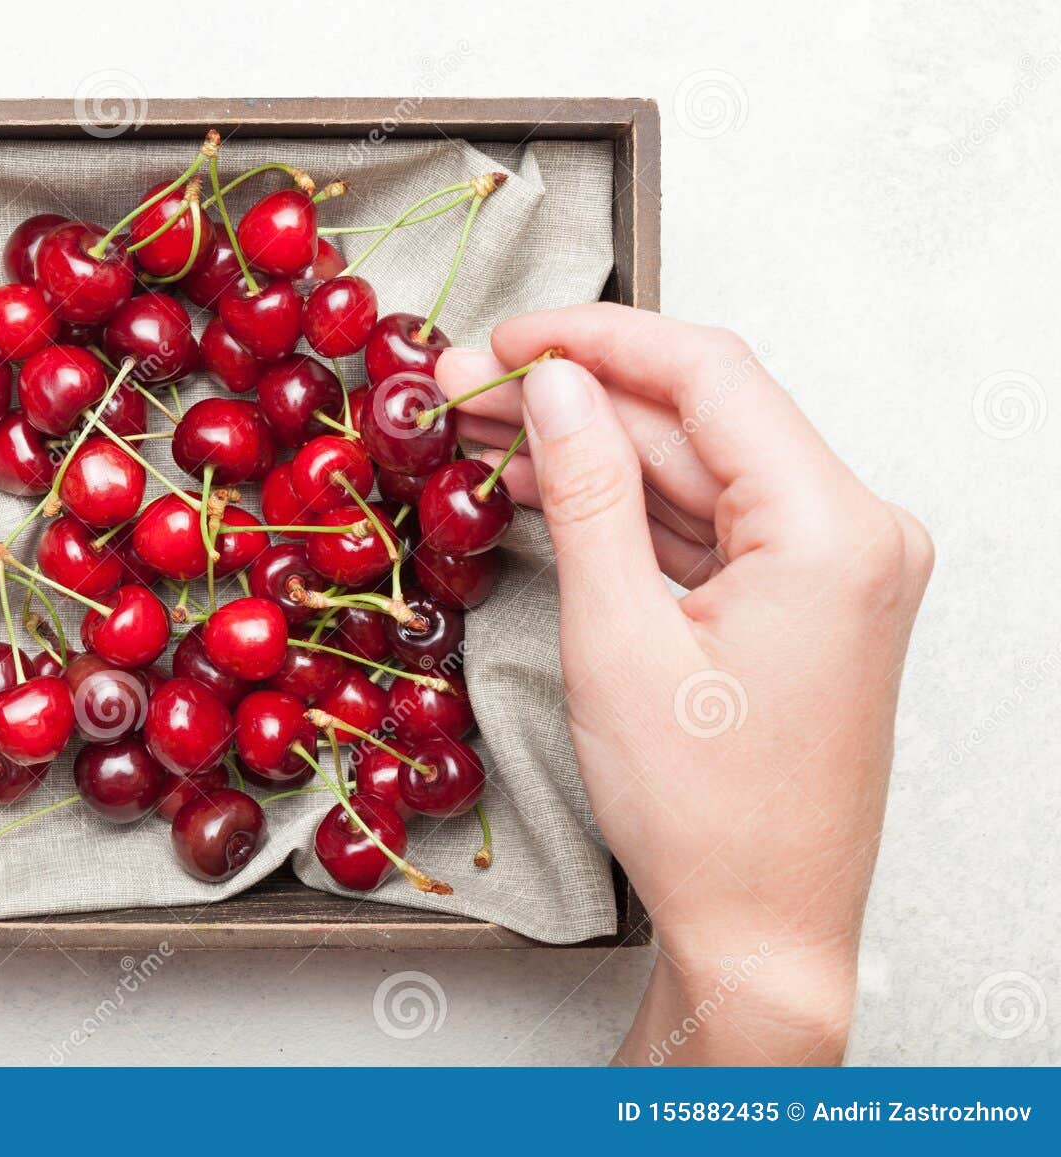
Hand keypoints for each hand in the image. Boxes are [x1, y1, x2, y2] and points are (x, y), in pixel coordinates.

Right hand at [436, 305, 931, 1064]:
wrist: (761, 927)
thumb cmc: (705, 815)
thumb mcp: (618, 640)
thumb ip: (585, 493)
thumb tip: (554, 387)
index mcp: (832, 530)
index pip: (708, 374)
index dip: (595, 339)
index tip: (506, 339)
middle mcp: (855, 532)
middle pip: (700, 419)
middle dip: (579, 400)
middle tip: (467, 393)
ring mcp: (835, 566)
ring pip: (699, 468)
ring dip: (595, 452)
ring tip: (486, 443)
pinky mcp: (805, 598)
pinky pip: (711, 523)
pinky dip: (631, 508)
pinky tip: (549, 493)